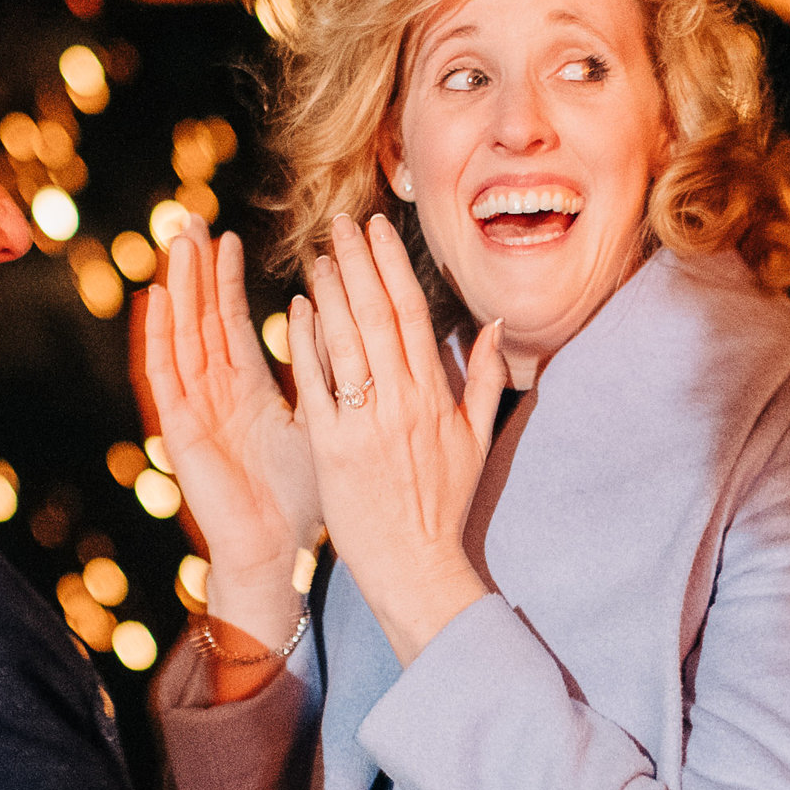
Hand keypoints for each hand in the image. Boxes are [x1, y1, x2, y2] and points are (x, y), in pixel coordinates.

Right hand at [139, 229, 320, 674]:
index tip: (227, 239)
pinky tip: (155, 303)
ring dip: (177, 291)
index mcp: (245, 390)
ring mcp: (194, 409)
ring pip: (182, 337)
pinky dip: (158, 339)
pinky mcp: (180, 431)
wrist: (273, 551)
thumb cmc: (298, 496)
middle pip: (200, 320)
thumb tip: (342, 332)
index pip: (232, 324)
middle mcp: (214, 393)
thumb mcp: (319, 422)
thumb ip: (325, 376)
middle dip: (195, 272)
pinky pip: (165, 377)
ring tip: (174, 246)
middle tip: (188, 222)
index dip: (227, 282)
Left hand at [291, 213, 507, 667]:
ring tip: (318, 253)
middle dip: (357, 264)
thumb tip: (493, 323)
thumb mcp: (477, 440)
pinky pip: (314, 384)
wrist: (414, 565)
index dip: (394, 266)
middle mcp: (400, 403)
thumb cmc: (443, 505)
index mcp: (434, 397)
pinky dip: (305, 343)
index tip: (380, 228)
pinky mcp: (330, 447)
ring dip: (330, 292)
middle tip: (340, 223)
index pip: (413, 315)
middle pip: (376, 317)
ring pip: (345, 342)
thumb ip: (483, 379)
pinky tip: (296, 308)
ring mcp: (363, 424)